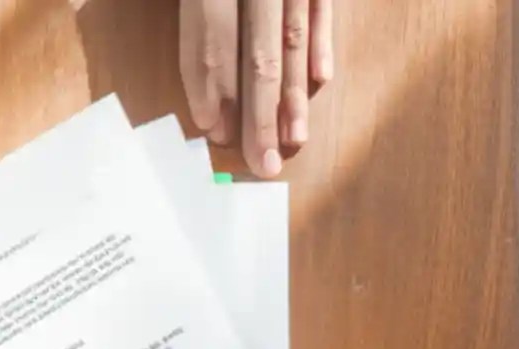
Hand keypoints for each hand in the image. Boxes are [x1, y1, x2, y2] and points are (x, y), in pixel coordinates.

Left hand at [179, 0, 333, 177]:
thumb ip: (196, 33)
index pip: (210, 42)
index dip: (211, 90)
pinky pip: (322, 9)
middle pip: (258, 58)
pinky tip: (321, 79)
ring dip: (292, 95)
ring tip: (292, 140)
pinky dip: (322, 44)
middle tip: (262, 163)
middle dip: (260, 116)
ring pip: (293, 41)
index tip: (219, 136)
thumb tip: (208, 109)